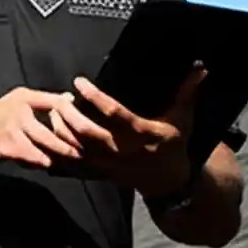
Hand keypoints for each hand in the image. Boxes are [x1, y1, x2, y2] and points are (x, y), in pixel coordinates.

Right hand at [0, 86, 86, 170]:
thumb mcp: (13, 108)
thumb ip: (41, 103)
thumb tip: (69, 98)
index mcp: (23, 96)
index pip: (60, 103)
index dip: (77, 119)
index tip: (91, 132)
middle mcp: (20, 107)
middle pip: (58, 126)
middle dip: (73, 142)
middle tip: (88, 154)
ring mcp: (13, 126)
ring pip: (49, 144)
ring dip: (62, 156)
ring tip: (75, 164)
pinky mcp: (8, 145)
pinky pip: (36, 157)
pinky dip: (44, 164)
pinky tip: (50, 169)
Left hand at [49, 62, 207, 196]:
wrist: (170, 182)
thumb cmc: (174, 144)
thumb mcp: (183, 118)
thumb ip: (188, 91)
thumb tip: (201, 65)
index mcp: (143, 134)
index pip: (115, 114)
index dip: (95, 97)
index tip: (80, 81)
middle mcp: (124, 151)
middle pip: (88, 133)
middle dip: (70, 114)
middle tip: (60, 97)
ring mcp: (109, 165)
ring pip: (76, 150)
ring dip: (60, 130)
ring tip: (53, 110)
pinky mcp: (100, 174)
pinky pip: (73, 165)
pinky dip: (57, 152)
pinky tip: (46, 136)